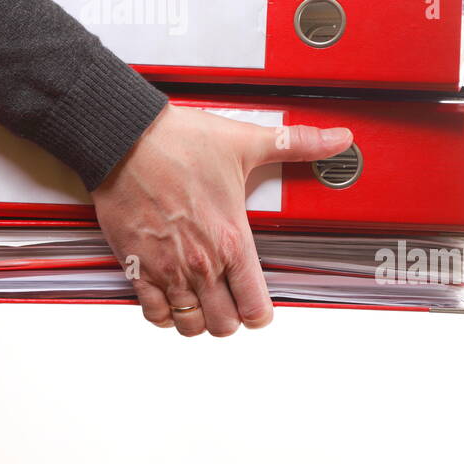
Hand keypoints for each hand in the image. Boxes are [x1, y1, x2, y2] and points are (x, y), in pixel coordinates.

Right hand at [92, 104, 352, 337]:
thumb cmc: (179, 140)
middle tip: (228, 299)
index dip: (261, 312)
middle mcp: (200, 263)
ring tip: (200, 300)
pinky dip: (162, 313)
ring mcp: (166, 268)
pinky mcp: (134, 266)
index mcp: (231, 240)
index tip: (257, 302)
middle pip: (223, 325)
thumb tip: (339, 139)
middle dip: (230, 317)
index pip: (256, 308)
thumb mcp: (245, 143)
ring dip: (197, 318)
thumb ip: (296, 145)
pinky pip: (152, 314)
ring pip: (189, 326)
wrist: (124, 137)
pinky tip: (169, 295)